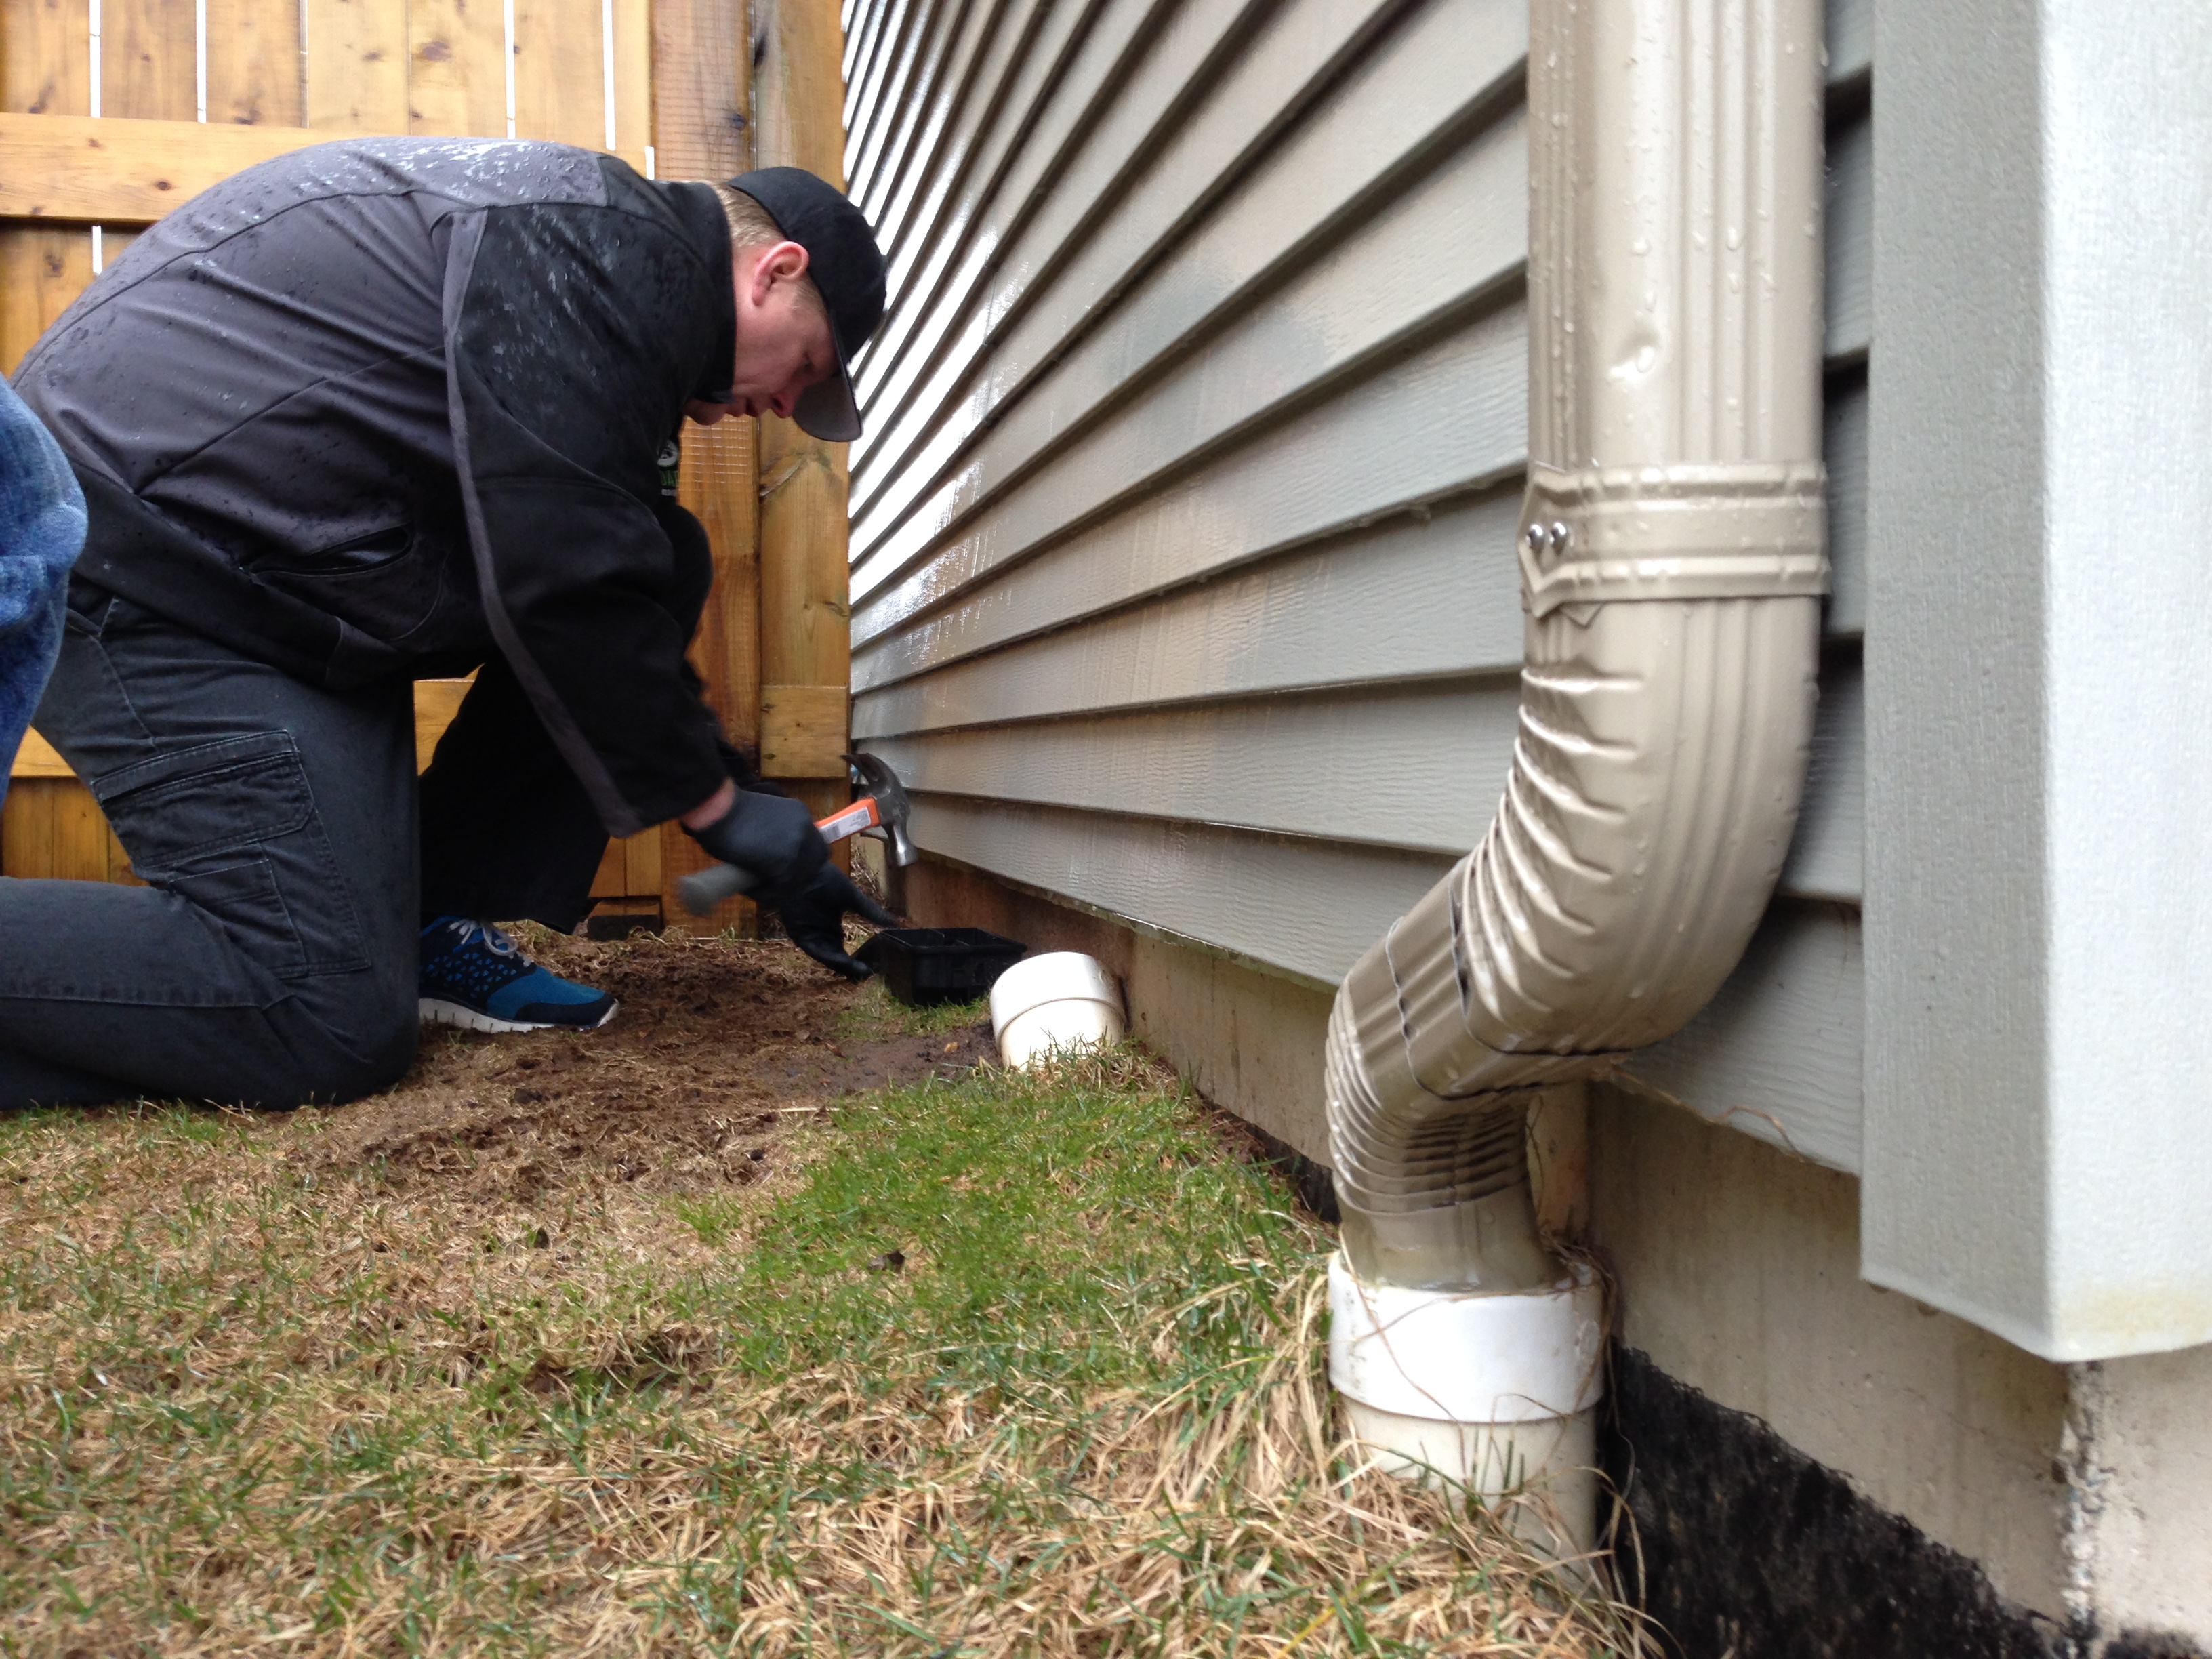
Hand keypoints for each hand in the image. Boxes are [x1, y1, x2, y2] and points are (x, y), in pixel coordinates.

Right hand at [683, 787, 826, 907]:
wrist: (715, 808)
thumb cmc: (727, 812)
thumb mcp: (763, 820)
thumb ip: (777, 836)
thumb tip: (775, 861)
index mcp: (801, 815)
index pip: (816, 847)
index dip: (801, 863)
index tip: (780, 870)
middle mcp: (805, 828)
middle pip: (815, 864)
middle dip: (794, 877)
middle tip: (770, 883)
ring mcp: (798, 846)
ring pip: (797, 880)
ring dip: (777, 889)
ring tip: (753, 887)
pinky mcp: (785, 863)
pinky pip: (780, 889)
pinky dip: (765, 894)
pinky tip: (748, 889)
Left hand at [778, 864, 896, 979]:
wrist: (806, 870)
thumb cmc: (827, 880)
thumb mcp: (853, 898)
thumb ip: (871, 912)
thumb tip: (896, 922)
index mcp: (832, 927)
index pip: (844, 950)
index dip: (855, 960)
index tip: (871, 967)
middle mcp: (821, 934)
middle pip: (835, 957)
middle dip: (849, 967)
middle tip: (866, 974)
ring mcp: (809, 935)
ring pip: (826, 957)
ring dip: (841, 965)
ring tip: (858, 971)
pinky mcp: (799, 934)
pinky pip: (814, 950)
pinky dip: (828, 956)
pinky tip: (842, 960)